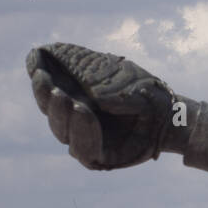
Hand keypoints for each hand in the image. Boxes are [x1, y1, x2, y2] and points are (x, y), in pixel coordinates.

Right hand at [26, 43, 176, 169]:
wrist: (172, 116)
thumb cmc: (144, 93)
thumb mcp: (115, 74)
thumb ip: (85, 66)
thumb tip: (51, 49)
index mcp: (74, 95)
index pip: (49, 86)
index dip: (39, 72)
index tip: (35, 57)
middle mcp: (74, 118)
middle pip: (50, 109)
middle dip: (45, 93)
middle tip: (44, 78)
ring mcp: (84, 139)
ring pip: (62, 130)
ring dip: (63, 113)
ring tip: (67, 99)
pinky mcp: (97, 158)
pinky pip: (83, 149)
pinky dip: (83, 130)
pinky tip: (82, 111)